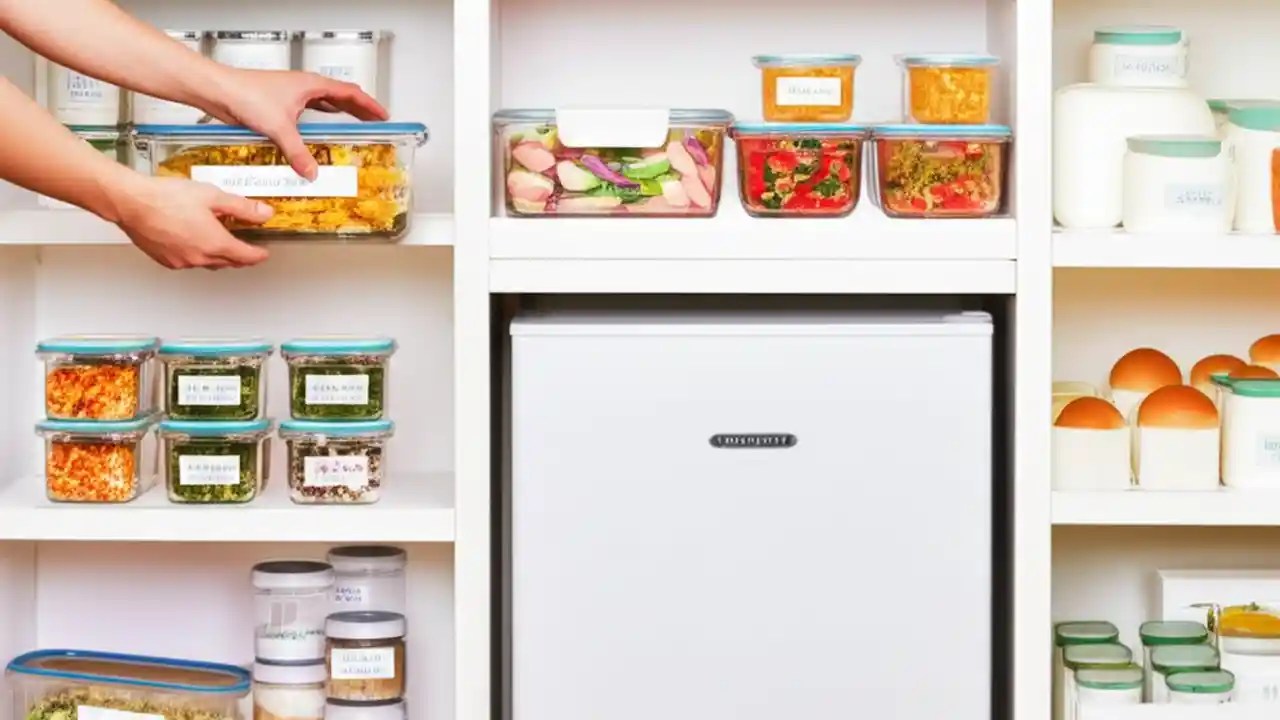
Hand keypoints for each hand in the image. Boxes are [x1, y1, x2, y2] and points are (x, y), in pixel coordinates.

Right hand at [114, 176, 272, 269]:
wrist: (132, 202)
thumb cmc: (166, 198)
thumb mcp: (213, 197)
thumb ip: (242, 207)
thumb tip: (263, 213)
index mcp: (215, 244)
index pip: (246, 256)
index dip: (258, 255)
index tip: (263, 253)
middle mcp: (199, 258)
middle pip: (229, 262)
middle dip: (240, 257)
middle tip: (246, 249)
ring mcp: (181, 261)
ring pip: (208, 263)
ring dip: (218, 256)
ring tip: (220, 242)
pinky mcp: (165, 260)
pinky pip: (189, 262)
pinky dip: (197, 255)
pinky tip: (195, 242)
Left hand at [208, 68, 388, 179]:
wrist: (218, 90)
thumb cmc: (245, 94)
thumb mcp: (279, 127)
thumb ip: (298, 152)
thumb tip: (312, 172)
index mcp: (311, 85)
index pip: (350, 93)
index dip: (369, 105)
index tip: (383, 115)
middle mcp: (303, 88)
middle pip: (340, 96)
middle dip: (358, 109)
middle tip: (373, 122)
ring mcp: (291, 95)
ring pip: (323, 102)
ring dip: (339, 113)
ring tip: (351, 124)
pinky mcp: (278, 104)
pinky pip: (307, 112)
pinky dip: (317, 120)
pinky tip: (315, 132)